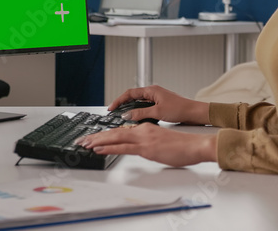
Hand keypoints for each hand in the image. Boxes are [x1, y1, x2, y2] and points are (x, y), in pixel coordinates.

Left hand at [76, 124, 216, 167]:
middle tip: (83, 140)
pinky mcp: (146, 148)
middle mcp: (142, 131)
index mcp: (146, 128)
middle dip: (96, 136)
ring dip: (98, 141)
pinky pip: (123, 147)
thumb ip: (149, 143)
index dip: (106, 134)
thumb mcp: (162, 142)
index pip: (121, 130)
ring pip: (115, 138)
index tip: (94, 138)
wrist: (194, 145)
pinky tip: (99, 149)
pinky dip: (109, 147)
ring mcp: (143, 139)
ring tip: (85, 144)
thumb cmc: (183, 146)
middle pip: (114, 132)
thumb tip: (141, 149)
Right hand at [108, 85, 209, 124]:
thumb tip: (127, 115)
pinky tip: (137, 120)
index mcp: (152, 90)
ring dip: (131, 109)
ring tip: (124, 117)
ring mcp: (157, 99)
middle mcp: (153, 92)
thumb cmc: (180, 109)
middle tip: (114, 113)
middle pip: (133, 97)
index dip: (119, 100)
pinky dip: (139, 112)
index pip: (129, 93)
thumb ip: (140, 113)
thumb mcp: (157, 112)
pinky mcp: (160, 105)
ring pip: (139, 103)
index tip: (111, 108)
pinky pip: (145, 107)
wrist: (194, 113)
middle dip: (123, 104)